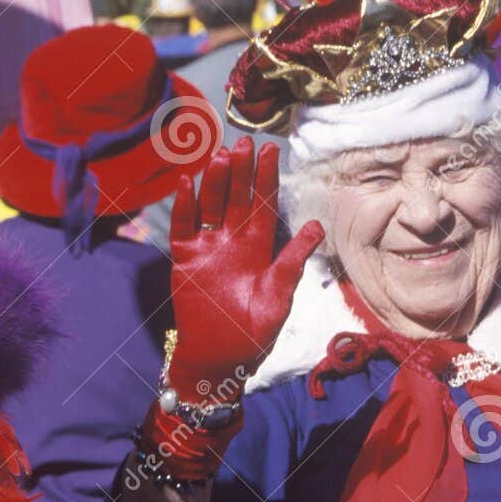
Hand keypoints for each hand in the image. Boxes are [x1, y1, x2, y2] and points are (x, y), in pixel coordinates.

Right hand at [166, 136, 321, 393]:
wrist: (219, 359)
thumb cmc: (253, 332)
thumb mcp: (279, 295)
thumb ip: (292, 260)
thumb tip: (317, 225)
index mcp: (258, 247)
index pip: (263, 205)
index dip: (266, 179)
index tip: (270, 151)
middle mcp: (232, 241)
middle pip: (236, 198)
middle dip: (241, 171)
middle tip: (244, 142)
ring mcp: (207, 248)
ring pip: (211, 206)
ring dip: (214, 181)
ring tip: (220, 155)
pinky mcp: (185, 259)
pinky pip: (183, 226)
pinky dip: (184, 205)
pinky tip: (186, 181)